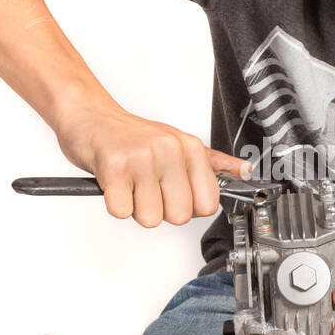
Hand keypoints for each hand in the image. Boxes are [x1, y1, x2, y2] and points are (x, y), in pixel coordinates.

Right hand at [55, 103, 251, 227]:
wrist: (90, 117)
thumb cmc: (131, 136)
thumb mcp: (178, 143)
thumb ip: (212, 162)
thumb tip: (244, 171)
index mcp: (189, 147)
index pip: (207, 204)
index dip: (188, 207)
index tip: (172, 192)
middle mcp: (169, 150)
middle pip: (180, 216)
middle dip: (160, 210)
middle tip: (146, 188)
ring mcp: (141, 158)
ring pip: (150, 218)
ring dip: (135, 207)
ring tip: (130, 184)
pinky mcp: (113, 167)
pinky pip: (122, 211)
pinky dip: (115, 204)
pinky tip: (115, 184)